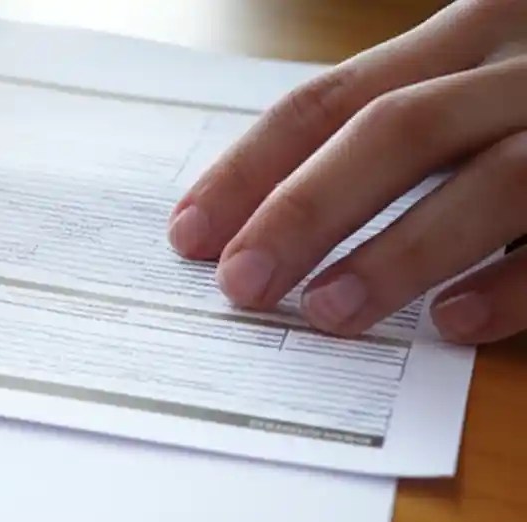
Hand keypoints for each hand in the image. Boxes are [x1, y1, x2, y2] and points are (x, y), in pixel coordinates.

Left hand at [169, 0, 526, 343]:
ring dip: (400, 252)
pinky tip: (457, 324)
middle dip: (306, 208)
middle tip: (239, 285)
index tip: (189, 234)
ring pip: (492, 178)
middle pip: (398, 128)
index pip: (332, 97)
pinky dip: (520, 282)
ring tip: (325, 313)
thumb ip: (398, 133)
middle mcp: (526, 64)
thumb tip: (265, 220)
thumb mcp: (476, 93)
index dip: (253, 166)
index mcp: (471, 35)